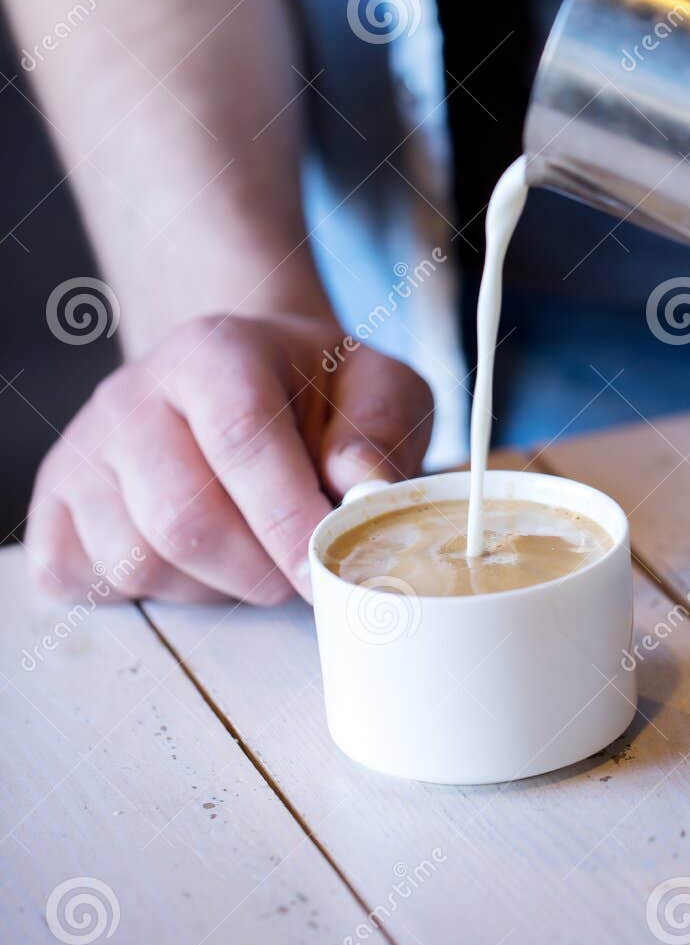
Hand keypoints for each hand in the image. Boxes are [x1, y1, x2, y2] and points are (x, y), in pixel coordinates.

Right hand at [26, 314, 432, 605]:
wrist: (233, 379)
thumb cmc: (312, 394)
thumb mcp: (376, 388)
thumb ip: (382, 430)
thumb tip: (362, 487)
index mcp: (215, 353)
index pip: (241, 440)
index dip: (286, 520)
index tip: (324, 571)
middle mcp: (133, 394)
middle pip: (183, 519)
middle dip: (257, 571)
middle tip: (296, 569)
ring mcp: (84, 449)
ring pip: (137, 562)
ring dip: (208, 587)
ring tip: (245, 552)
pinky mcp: (52, 501)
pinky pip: (80, 578)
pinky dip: (143, 592)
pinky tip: (187, 560)